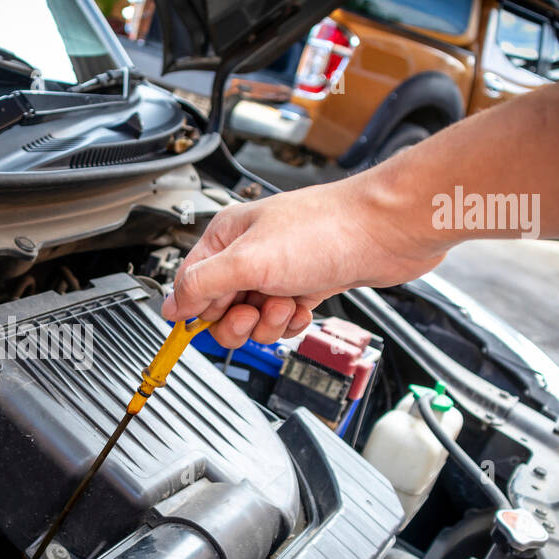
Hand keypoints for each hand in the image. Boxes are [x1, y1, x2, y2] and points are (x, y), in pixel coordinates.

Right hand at [161, 173, 447, 347]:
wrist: (388, 230)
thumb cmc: (326, 230)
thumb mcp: (248, 260)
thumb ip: (201, 284)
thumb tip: (170, 305)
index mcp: (227, 238)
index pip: (191, 284)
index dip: (196, 311)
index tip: (201, 329)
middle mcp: (251, 253)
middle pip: (221, 308)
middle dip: (238, 321)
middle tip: (254, 313)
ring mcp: (280, 270)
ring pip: (255, 318)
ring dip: (270, 322)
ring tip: (287, 304)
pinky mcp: (307, 285)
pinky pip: (284, 319)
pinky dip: (292, 322)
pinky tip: (304, 309)